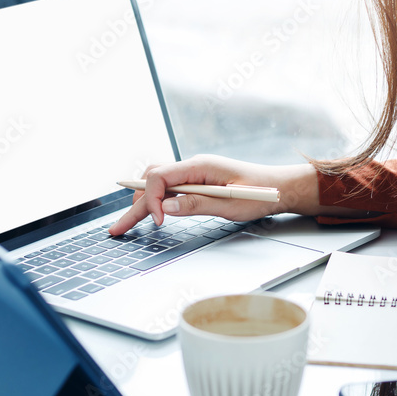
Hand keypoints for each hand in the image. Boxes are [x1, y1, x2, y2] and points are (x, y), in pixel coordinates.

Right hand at [107, 155, 319, 234]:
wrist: (278, 188)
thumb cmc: (259, 193)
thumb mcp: (229, 203)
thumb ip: (197, 204)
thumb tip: (167, 208)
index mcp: (199, 166)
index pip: (160, 176)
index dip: (154, 200)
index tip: (160, 222)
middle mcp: (192, 166)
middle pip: (152, 180)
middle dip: (135, 205)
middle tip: (119, 229)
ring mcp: (193, 174)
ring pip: (157, 184)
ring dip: (141, 204)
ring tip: (124, 225)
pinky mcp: (196, 184)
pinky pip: (169, 189)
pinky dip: (156, 202)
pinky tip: (147, 215)